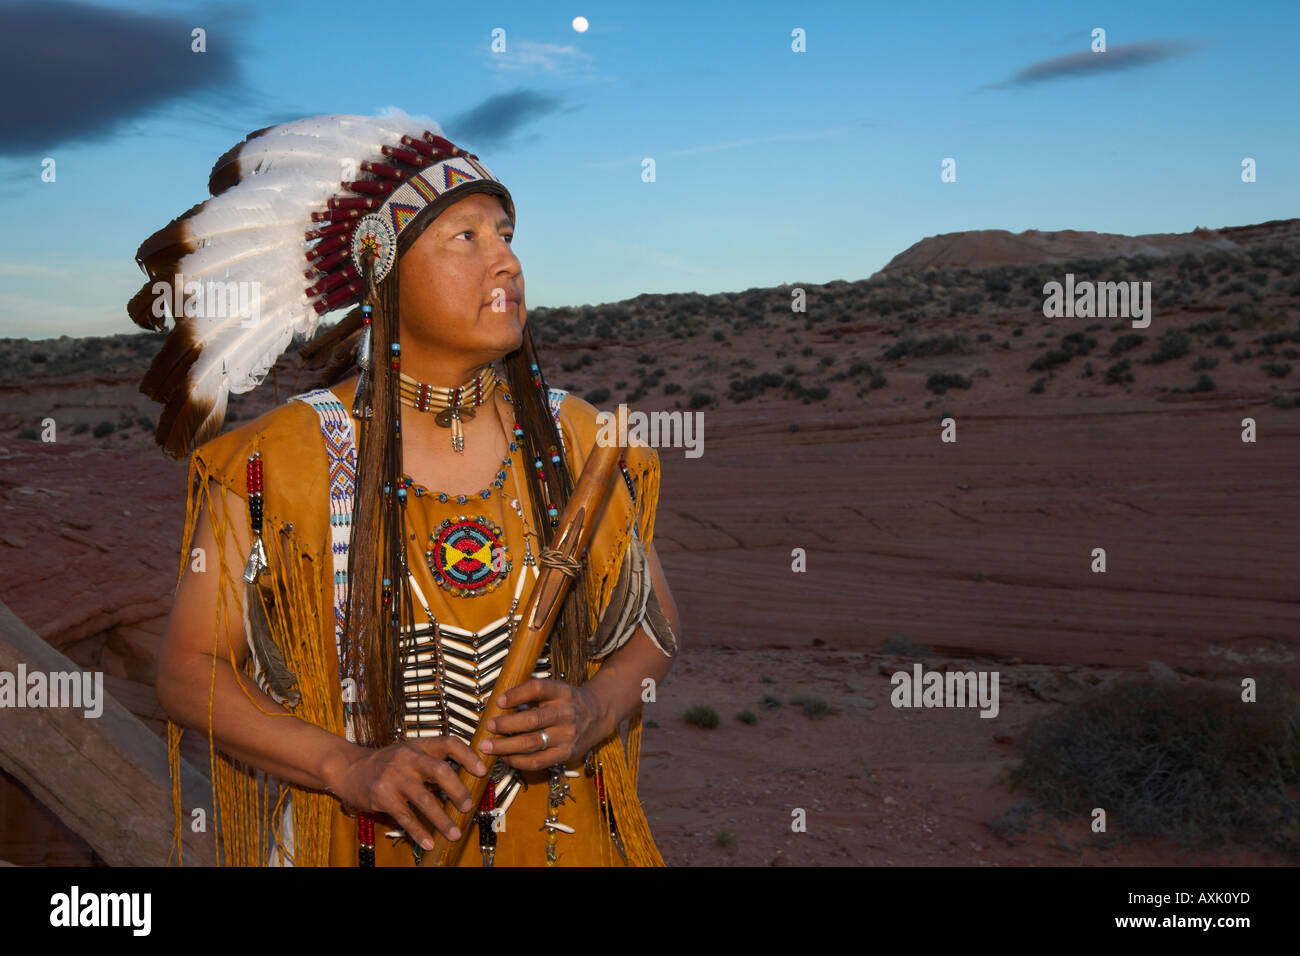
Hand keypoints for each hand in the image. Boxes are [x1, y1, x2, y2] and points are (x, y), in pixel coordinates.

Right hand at [324, 737, 485, 850]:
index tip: (482, 771)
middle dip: (458, 790)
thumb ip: (432, 763)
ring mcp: (394, 777)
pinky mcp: (382, 796)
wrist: (349, 768)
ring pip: (424, 799)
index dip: (468, 755)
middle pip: (440, 770)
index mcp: (419, 746)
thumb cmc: (385, 762)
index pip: (448, 743)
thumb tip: (463, 781)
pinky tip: (428, 841)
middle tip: (467, 806)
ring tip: (454, 833)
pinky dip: (418, 831)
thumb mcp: (409, 753)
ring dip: (442, 818)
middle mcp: (408, 758)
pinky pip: (405, 816)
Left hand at [480, 678, 604, 771]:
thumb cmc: (567, 701)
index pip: (538, 689)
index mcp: (562, 692)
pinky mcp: (566, 754)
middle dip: (506, 725)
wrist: (598, 715)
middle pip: (532, 720)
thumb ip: (530, 695)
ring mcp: (567, 736)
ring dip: (506, 746)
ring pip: (532, 743)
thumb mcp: (555, 690)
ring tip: (487, 746)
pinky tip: (505, 757)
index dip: (516, 694)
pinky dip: (518, 761)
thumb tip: (494, 703)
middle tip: (488, 727)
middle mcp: (566, 713)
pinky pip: (538, 761)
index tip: (498, 700)